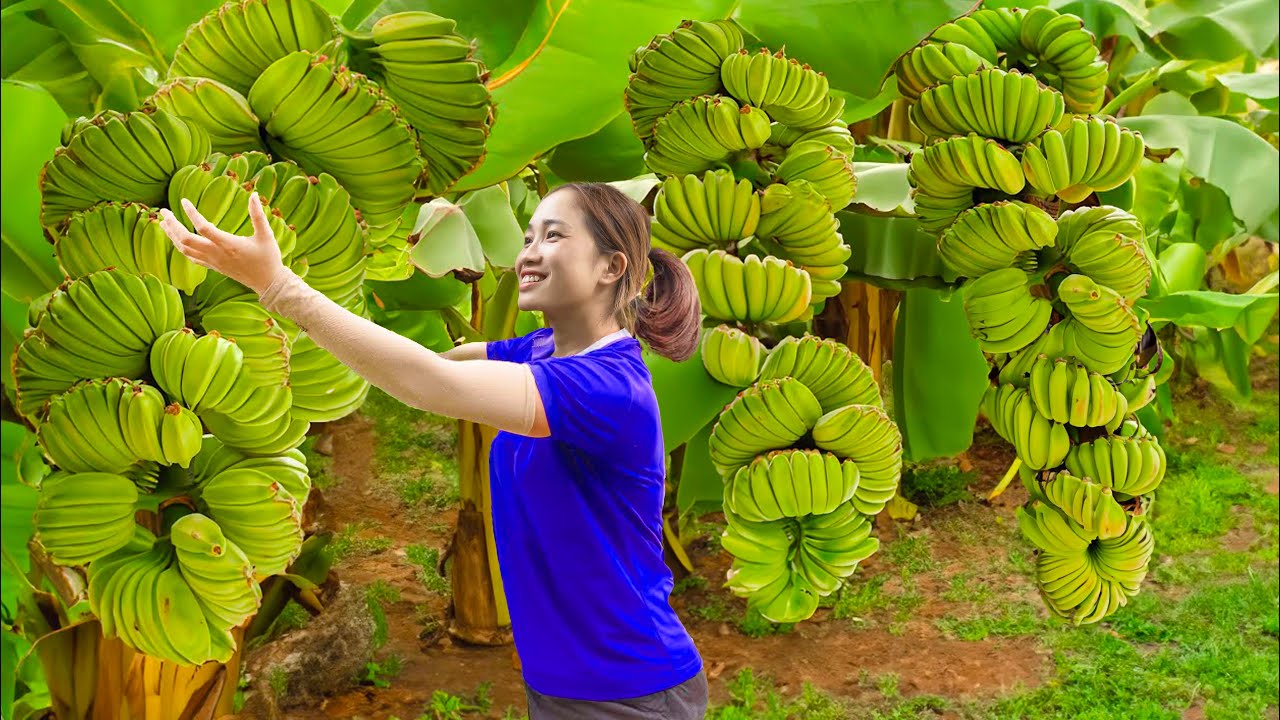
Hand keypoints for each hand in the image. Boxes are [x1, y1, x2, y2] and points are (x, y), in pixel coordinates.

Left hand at [159, 193, 286, 294]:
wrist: (268, 282)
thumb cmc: (268, 258)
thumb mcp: (266, 235)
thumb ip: (258, 215)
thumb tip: (253, 194)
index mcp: (228, 245)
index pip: (203, 228)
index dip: (191, 213)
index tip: (184, 201)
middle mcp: (217, 254)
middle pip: (185, 240)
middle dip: (172, 225)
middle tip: (164, 211)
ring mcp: (213, 262)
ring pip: (184, 250)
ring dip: (172, 236)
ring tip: (164, 223)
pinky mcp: (213, 267)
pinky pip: (191, 257)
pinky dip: (180, 247)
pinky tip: (176, 240)